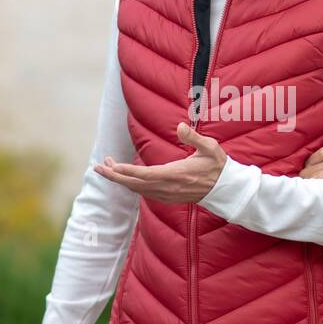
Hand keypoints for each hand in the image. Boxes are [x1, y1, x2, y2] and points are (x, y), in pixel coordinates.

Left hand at [93, 122, 226, 203]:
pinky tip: (125, 176)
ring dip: (120, 179)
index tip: (112, 166)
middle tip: (97, 167)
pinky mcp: (167, 197)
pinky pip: (144, 192)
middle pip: (134, 184)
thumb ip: (194, 137)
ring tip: (107, 167)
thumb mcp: (210, 148)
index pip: (145, 174)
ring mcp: (166, 194)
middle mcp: (167, 187)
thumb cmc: (217, 166)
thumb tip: (180, 126)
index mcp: (175, 174)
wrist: (225, 189)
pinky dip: (130, 184)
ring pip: (137, 189)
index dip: (127, 171)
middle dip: (114, 176)